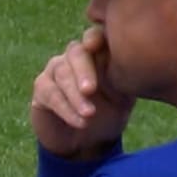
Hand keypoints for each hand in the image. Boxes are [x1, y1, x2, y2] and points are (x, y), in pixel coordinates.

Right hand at [29, 25, 133, 159]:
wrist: (87, 140)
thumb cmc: (110, 112)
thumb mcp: (123, 95)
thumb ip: (125, 77)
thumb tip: (133, 64)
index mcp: (99, 53)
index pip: (96, 36)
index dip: (94, 38)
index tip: (94, 46)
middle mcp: (76, 56)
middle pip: (75, 53)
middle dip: (83, 71)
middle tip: (90, 90)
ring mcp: (56, 70)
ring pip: (62, 74)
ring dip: (75, 96)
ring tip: (89, 114)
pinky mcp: (42, 88)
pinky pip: (51, 94)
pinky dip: (66, 109)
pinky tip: (80, 122)